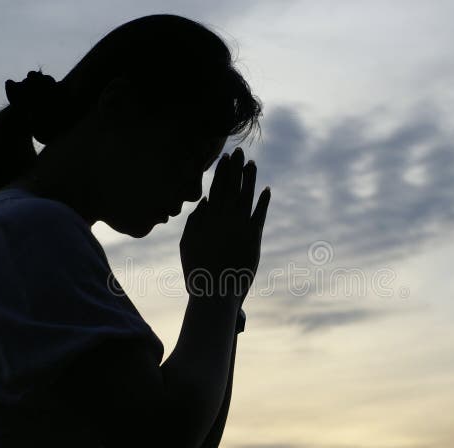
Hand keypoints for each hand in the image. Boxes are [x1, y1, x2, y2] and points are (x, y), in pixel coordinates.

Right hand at [180, 147, 270, 303]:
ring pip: (247, 195)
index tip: (224, 158)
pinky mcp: (254, 236)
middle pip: (231, 186)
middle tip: (239, 152)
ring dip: (250, 178)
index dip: (221, 172)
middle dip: (235, 168)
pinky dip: (263, 201)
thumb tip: (204, 202)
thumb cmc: (198, 270)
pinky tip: (267, 189)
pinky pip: (260, 213)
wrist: (215, 290)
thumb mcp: (187, 244)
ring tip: (252, 164)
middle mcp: (224, 217)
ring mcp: (240, 225)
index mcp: (207, 218)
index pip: (215, 188)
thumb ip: (195, 221)